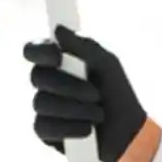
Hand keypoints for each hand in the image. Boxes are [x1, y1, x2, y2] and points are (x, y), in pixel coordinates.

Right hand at [24, 25, 147, 161]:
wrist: (127, 132)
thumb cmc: (118, 94)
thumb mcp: (107, 65)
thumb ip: (85, 46)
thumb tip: (59, 29)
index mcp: (60, 62)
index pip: (34, 50)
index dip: (40, 51)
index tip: (57, 56)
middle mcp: (47, 83)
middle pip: (38, 77)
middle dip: (70, 86)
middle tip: (96, 94)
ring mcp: (44, 107)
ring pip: (42, 103)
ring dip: (77, 109)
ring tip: (99, 114)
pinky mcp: (44, 131)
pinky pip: (45, 126)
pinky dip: (71, 127)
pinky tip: (87, 130)